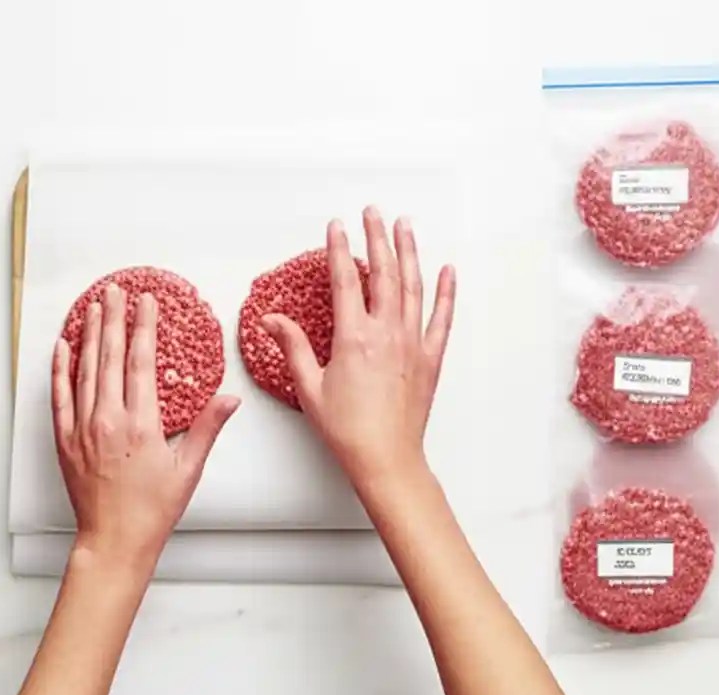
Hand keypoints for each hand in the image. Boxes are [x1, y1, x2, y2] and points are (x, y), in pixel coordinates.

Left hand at [52, 284, 239, 566]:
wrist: (114, 541)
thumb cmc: (151, 511)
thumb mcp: (188, 468)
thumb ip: (207, 428)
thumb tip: (228, 399)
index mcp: (140, 424)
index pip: (141, 361)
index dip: (144, 327)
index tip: (146, 303)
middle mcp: (108, 420)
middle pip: (109, 356)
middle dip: (113, 318)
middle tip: (114, 291)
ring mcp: (83, 429)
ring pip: (84, 370)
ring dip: (88, 335)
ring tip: (92, 308)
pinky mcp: (66, 441)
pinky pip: (60, 396)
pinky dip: (60, 369)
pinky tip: (62, 347)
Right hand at [261, 206, 455, 490]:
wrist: (386, 458)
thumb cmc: (348, 429)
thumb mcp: (309, 387)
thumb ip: (293, 347)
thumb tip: (271, 320)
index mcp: (354, 337)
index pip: (345, 279)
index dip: (339, 248)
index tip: (336, 225)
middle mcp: (387, 333)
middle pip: (383, 272)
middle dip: (377, 237)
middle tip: (373, 213)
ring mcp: (412, 343)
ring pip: (413, 286)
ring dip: (409, 252)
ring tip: (405, 226)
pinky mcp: (430, 358)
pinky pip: (442, 317)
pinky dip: (445, 292)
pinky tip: (446, 270)